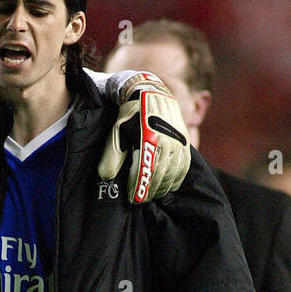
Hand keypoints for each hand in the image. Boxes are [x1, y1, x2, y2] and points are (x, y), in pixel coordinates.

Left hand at [99, 72, 190, 202]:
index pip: (143, 171)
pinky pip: (183, 165)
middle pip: (159, 175)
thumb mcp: (117, 131)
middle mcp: (166, 139)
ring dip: (163, 187)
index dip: (138, 187)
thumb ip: (111, 154)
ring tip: (153, 194)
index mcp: (147, 137)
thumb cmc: (130, 113)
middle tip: (140, 199)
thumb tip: (105, 176)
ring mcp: (178, 140)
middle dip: (149, 190)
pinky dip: (176, 178)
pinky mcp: (185, 140)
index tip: (132, 199)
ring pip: (173, 172)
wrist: (150, 92)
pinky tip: (169, 185)